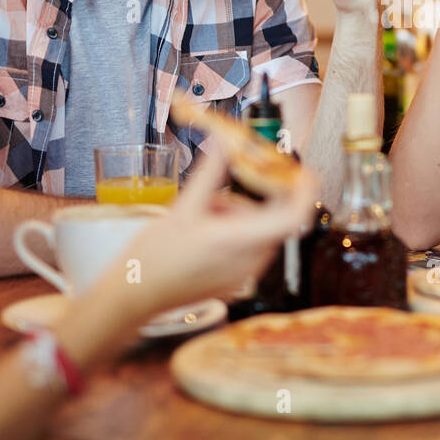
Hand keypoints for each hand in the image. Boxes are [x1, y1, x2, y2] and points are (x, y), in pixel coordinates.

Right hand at [114, 148, 319, 319]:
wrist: (134, 297)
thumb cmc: (155, 257)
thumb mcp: (182, 207)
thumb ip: (211, 173)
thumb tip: (225, 142)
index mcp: (241, 241)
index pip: (293, 217)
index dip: (305, 192)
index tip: (303, 172)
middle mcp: (250, 262)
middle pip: (271, 219)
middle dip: (250, 199)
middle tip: (221, 190)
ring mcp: (244, 275)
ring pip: (257, 231)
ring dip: (236, 215)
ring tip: (200, 215)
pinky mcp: (234, 281)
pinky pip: (247, 247)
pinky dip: (232, 232)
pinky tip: (201, 232)